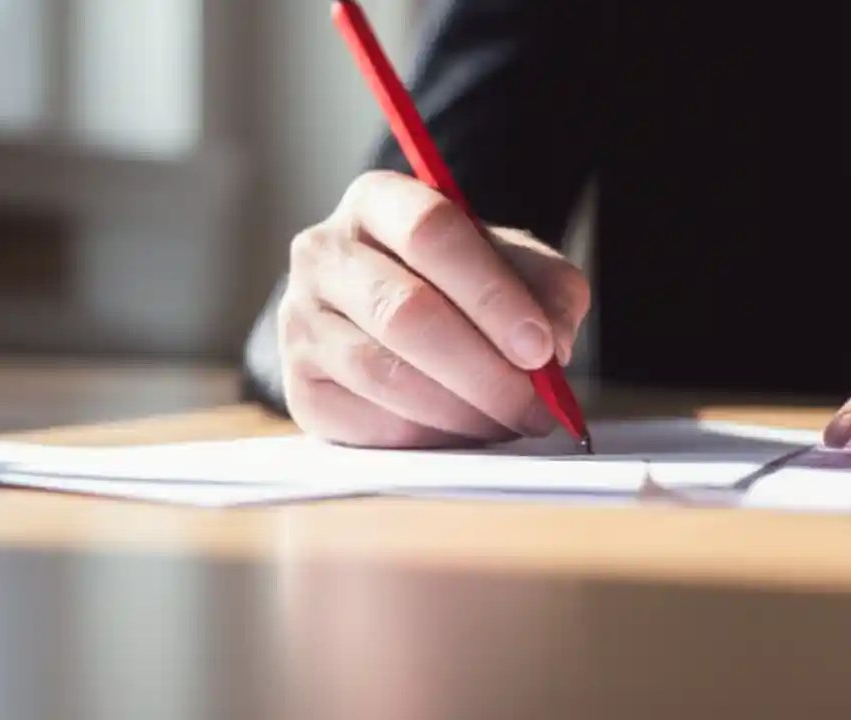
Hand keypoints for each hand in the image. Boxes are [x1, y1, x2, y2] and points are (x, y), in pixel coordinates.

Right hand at [278, 171, 589, 447]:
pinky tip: (460, 433)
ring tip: (507, 423)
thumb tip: (551, 344)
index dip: (491, 294)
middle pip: (404, 309)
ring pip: (381, 372)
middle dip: (482, 369)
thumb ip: (546, 288)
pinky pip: (364, 421)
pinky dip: (424, 436)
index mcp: (377, 201)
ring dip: (459, 410)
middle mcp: (323, 253)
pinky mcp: (300, 386)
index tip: (540, 348)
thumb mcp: (511, 263)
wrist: (388, 318)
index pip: (430, 231)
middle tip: (534, 406)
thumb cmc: (456, 283)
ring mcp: (299, 321)